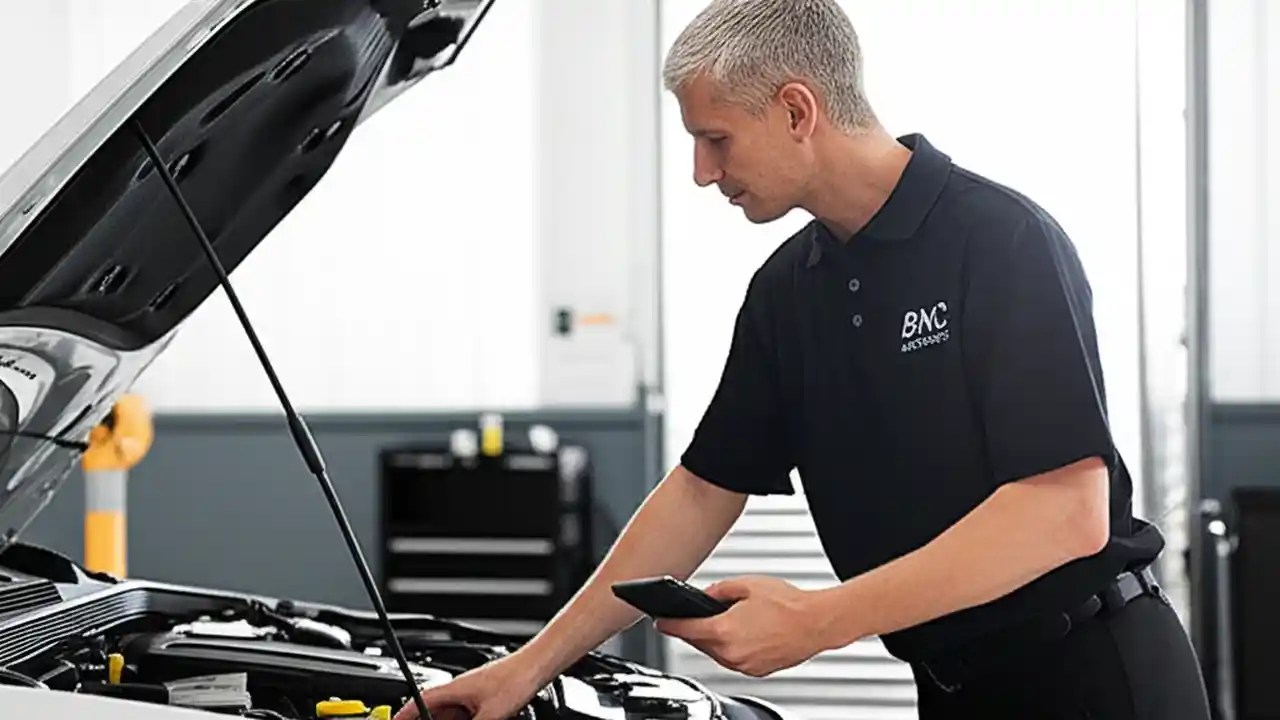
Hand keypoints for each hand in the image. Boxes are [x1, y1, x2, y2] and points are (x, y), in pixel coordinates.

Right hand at [392, 653, 542, 719]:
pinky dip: (464, 719)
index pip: (419, 700)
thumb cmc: (515, 678)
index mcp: (454, 688)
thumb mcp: (490, 714)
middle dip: (426, 718)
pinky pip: (466, 713)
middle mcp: (461, 689)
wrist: (536, 667)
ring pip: (451, 713)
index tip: (393, 719)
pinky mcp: (486, 698)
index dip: (404, 712)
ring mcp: (473, 694)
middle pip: (435, 709)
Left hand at [653, 576, 842, 677]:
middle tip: (693, 616)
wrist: (816, 623)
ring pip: (716, 653)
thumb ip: (719, 590)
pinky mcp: (757, 671)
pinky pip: (733, 659)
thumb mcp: (746, 585)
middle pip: (699, 643)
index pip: (685, 630)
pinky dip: (730, 648)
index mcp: (723, 630)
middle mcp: (731, 653)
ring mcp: (744, 665)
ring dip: (712, 639)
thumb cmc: (787, 604)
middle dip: (694, 630)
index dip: (669, 625)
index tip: (660, 621)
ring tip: (722, 621)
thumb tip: (705, 596)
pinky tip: (740, 632)